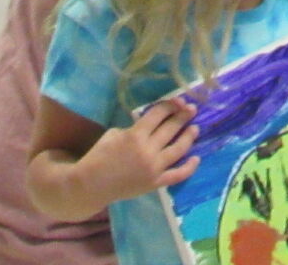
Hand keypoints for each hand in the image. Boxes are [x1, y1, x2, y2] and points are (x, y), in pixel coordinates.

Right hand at [82, 99, 199, 202]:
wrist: (90, 186)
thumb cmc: (99, 156)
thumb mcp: (114, 134)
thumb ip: (135, 128)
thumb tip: (153, 123)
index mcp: (135, 135)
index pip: (159, 114)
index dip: (170, 105)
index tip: (178, 100)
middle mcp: (148, 151)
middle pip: (171, 128)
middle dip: (183, 116)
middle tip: (192, 109)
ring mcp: (154, 168)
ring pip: (178, 149)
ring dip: (189, 136)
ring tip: (195, 128)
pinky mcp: (155, 184)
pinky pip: (177, 175)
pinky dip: (189, 167)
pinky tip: (197, 158)